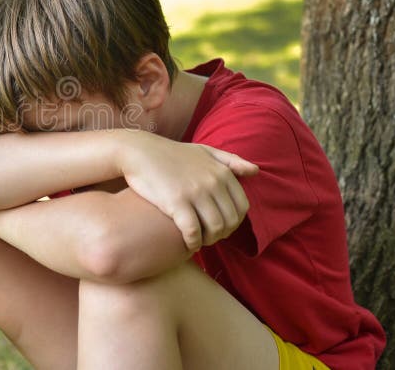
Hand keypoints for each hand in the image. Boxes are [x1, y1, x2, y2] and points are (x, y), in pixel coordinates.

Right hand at [117, 130, 256, 250]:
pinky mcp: (176, 203)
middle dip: (222, 234)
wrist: (138, 152)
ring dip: (208, 240)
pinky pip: (193, 232)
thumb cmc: (171, 153)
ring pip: (215, 229)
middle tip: (208, 236)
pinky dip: (193, 243)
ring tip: (199, 240)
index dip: (234, 222)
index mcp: (221, 172)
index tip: (220, 225)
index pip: (242, 207)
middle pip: (230, 222)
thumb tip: (256, 171)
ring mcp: (195, 193)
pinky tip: (188, 244)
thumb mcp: (204, 151)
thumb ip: (230, 160)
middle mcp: (212, 182)